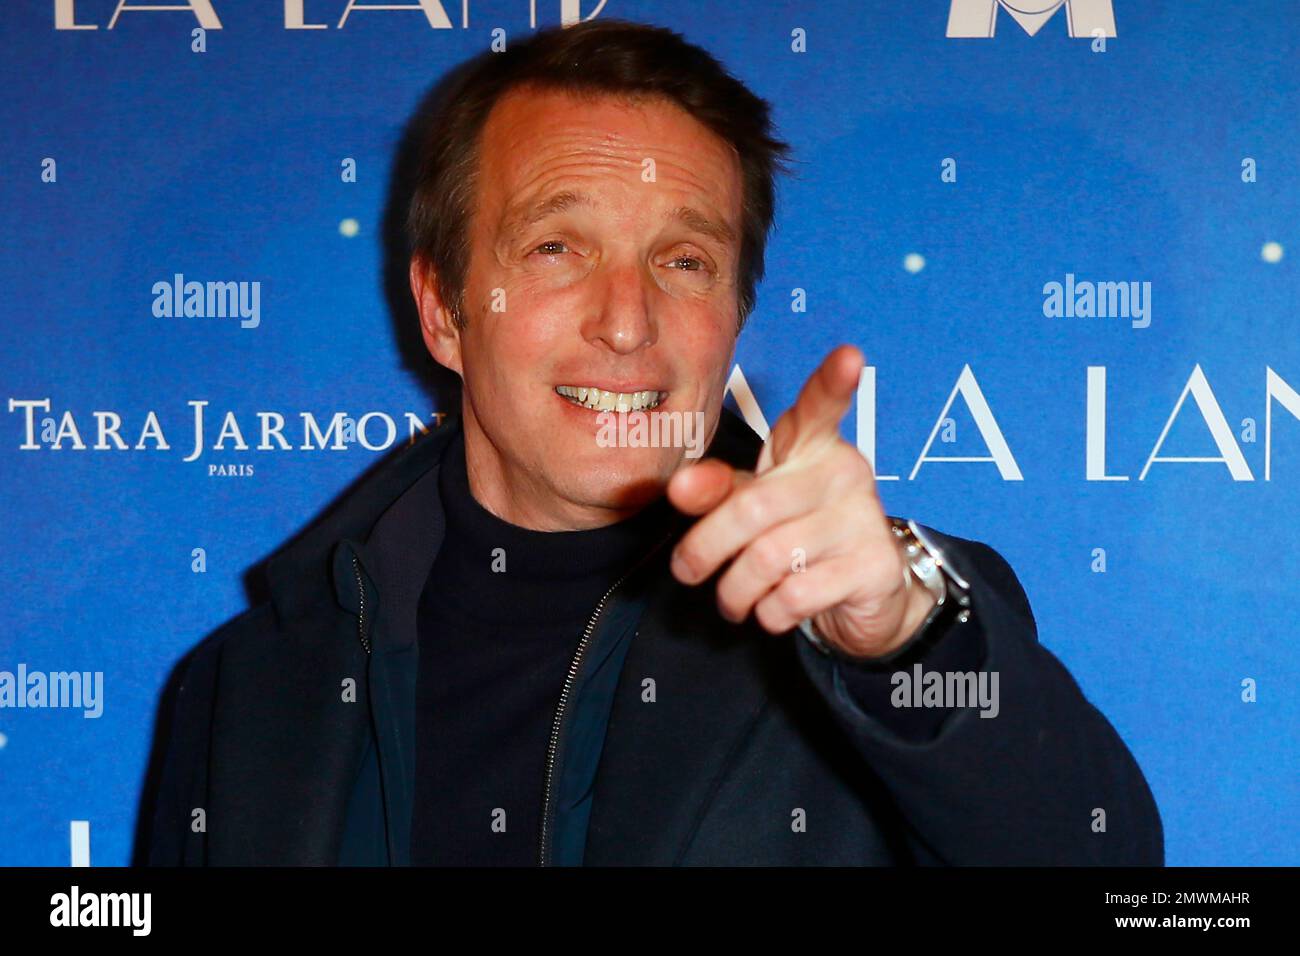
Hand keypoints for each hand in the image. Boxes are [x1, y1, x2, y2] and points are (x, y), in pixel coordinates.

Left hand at [666, 345, 936, 660]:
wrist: (862, 591)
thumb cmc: (798, 530)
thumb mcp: (753, 503)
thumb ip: (714, 490)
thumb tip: (678, 487)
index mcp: (812, 444)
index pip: (822, 407)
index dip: (834, 382)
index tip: (850, 357)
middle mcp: (844, 472)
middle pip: (752, 507)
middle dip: (704, 548)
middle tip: (687, 571)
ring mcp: (865, 518)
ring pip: (768, 557)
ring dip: (735, 590)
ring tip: (732, 598)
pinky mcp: (874, 566)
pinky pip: (797, 594)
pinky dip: (770, 612)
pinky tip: (773, 609)